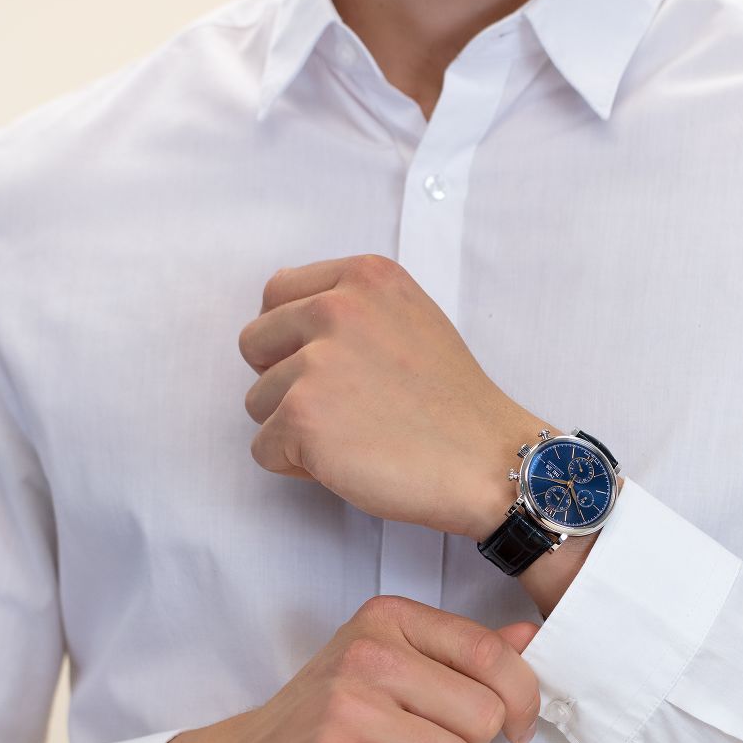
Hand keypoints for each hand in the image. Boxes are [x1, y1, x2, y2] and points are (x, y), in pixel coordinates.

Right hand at [120, 596, 539, 742]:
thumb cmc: (328, 711)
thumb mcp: (393, 660)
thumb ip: (462, 649)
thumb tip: (531, 635)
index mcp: (389, 618)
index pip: (488, 650)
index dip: (521, 695)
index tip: (515, 723)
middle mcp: (367, 653)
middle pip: (481, 714)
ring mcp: (346, 708)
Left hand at [239, 254, 538, 538]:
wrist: (488, 460)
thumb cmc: (452, 403)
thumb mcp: (409, 318)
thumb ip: (350, 305)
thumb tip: (282, 304)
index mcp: (364, 277)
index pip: (275, 294)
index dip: (292, 339)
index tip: (332, 367)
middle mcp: (335, 307)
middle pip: (254, 343)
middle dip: (284, 380)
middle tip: (341, 406)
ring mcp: (316, 362)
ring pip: (256, 401)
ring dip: (294, 428)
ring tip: (355, 435)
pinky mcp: (302, 416)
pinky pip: (263, 448)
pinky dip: (298, 466)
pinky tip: (349, 462)